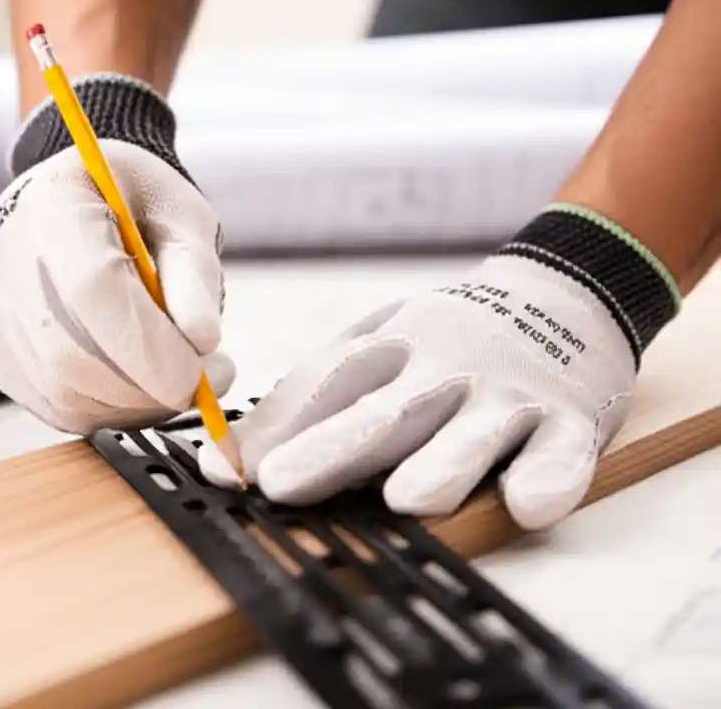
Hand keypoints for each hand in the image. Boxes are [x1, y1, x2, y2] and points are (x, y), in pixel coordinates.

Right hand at [0, 75, 232, 434]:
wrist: (75, 198)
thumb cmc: (134, 203)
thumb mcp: (179, 214)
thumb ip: (194, 273)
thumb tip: (202, 340)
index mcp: (51, 204)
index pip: (93, 292)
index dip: (153, 347)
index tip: (210, 369)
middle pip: (73, 355)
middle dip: (152, 386)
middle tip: (206, 379)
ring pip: (64, 393)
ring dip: (134, 404)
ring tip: (173, 373)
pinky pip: (53, 405)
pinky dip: (107, 408)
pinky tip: (135, 380)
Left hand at [200, 205, 679, 528]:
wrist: (566, 289)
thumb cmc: (446, 342)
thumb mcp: (376, 351)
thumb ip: (306, 404)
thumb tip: (222, 465)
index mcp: (391, 349)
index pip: (323, 387)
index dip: (272, 429)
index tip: (218, 472)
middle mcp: (446, 370)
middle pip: (387, 412)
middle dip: (332, 449)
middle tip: (281, 483)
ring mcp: (511, 395)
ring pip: (475, 433)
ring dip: (442, 463)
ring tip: (408, 499)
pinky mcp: (573, 421)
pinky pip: (564, 454)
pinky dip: (550, 477)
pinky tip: (529, 503)